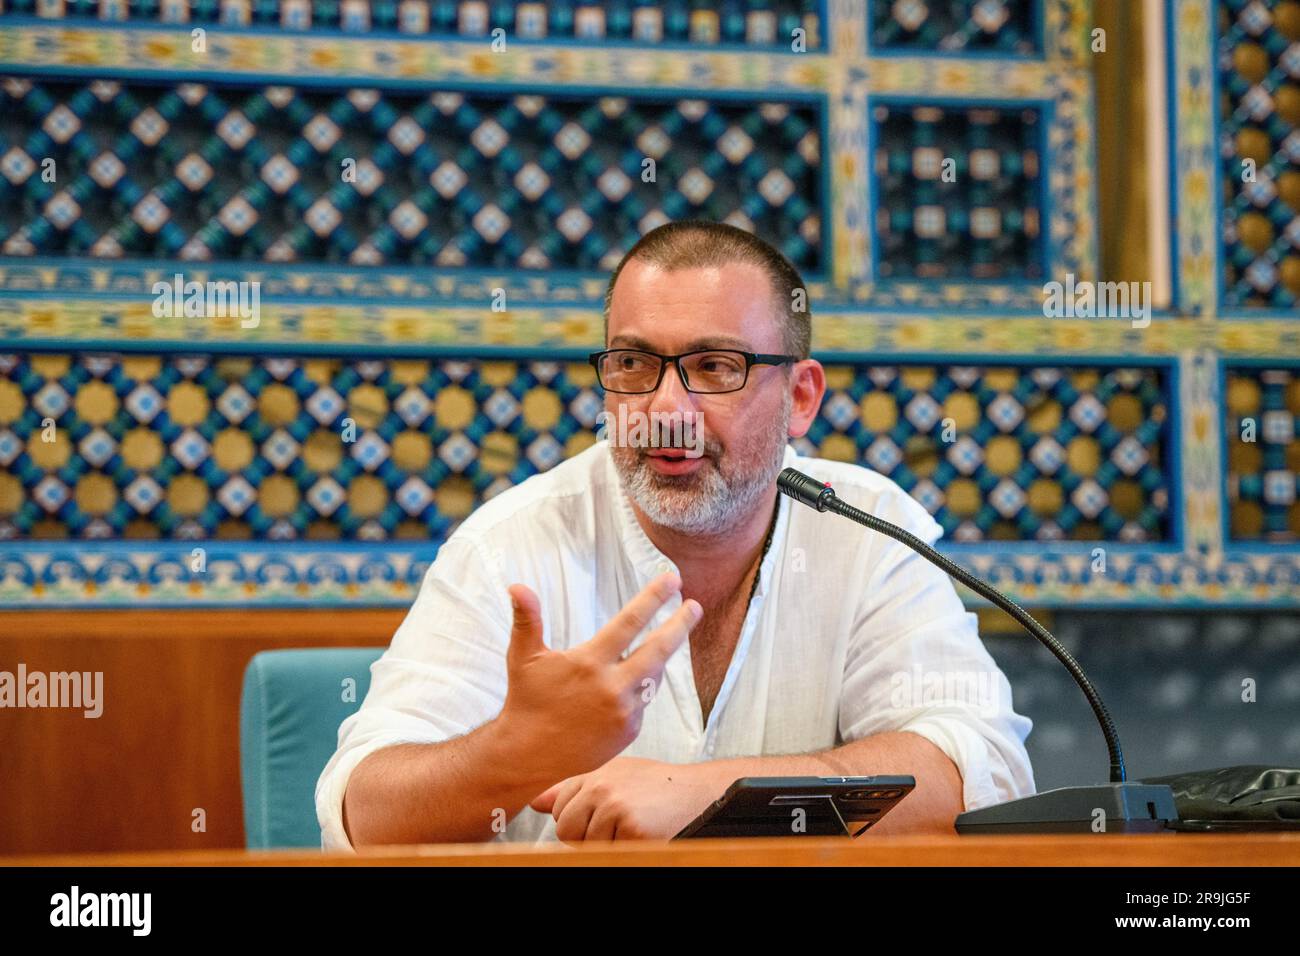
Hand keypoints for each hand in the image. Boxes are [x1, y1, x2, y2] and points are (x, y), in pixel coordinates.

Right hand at [498, 573, 701, 785]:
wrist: (528, 755)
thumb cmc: (526, 700)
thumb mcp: (524, 657)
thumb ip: (527, 620)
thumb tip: (517, 586)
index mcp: (590, 663)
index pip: (630, 622)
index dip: (654, 598)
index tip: (673, 580)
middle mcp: (612, 687)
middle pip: (659, 649)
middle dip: (681, 625)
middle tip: (695, 606)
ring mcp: (624, 712)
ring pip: (653, 676)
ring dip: (660, 657)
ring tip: (662, 640)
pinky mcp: (629, 732)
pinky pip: (643, 702)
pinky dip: (640, 688)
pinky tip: (631, 682)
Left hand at [529, 757, 723, 841]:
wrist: (699, 793)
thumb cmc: (657, 788)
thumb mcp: (615, 777)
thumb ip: (575, 789)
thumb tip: (535, 802)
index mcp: (593, 774)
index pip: (559, 809)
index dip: (577, 820)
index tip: (601, 817)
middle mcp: (600, 786)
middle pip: (565, 830)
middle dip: (585, 837)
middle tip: (617, 826)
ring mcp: (614, 807)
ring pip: (585, 846)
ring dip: (608, 846)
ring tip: (633, 827)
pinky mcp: (631, 828)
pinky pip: (609, 853)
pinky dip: (626, 850)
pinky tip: (643, 834)